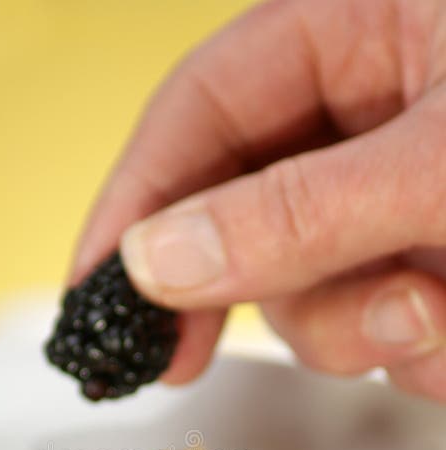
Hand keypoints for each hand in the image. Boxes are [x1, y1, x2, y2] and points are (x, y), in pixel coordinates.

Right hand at [72, 0, 445, 401]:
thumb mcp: (438, 166)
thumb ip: (300, 214)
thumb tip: (155, 261)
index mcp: (361, 31)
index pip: (203, 107)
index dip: (135, 200)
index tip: (92, 291)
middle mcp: (373, 119)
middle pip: (248, 216)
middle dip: (251, 293)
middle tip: (179, 362)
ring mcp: (403, 201)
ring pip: (314, 291)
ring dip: (361, 330)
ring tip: (437, 315)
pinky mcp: (436, 264)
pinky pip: (384, 329)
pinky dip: (417, 354)